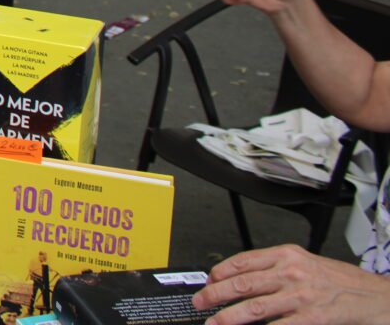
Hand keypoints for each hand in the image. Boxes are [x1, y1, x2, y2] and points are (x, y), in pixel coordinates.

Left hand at [194, 244, 389, 323]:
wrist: (375, 296)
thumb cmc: (340, 281)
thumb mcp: (305, 264)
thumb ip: (276, 269)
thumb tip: (243, 278)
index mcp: (288, 255)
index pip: (244, 260)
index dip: (220, 271)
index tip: (207, 281)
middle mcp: (292, 272)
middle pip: (243, 282)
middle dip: (216, 294)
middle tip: (200, 302)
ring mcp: (302, 295)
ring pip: (255, 306)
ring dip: (230, 317)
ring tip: (215, 323)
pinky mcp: (313, 317)